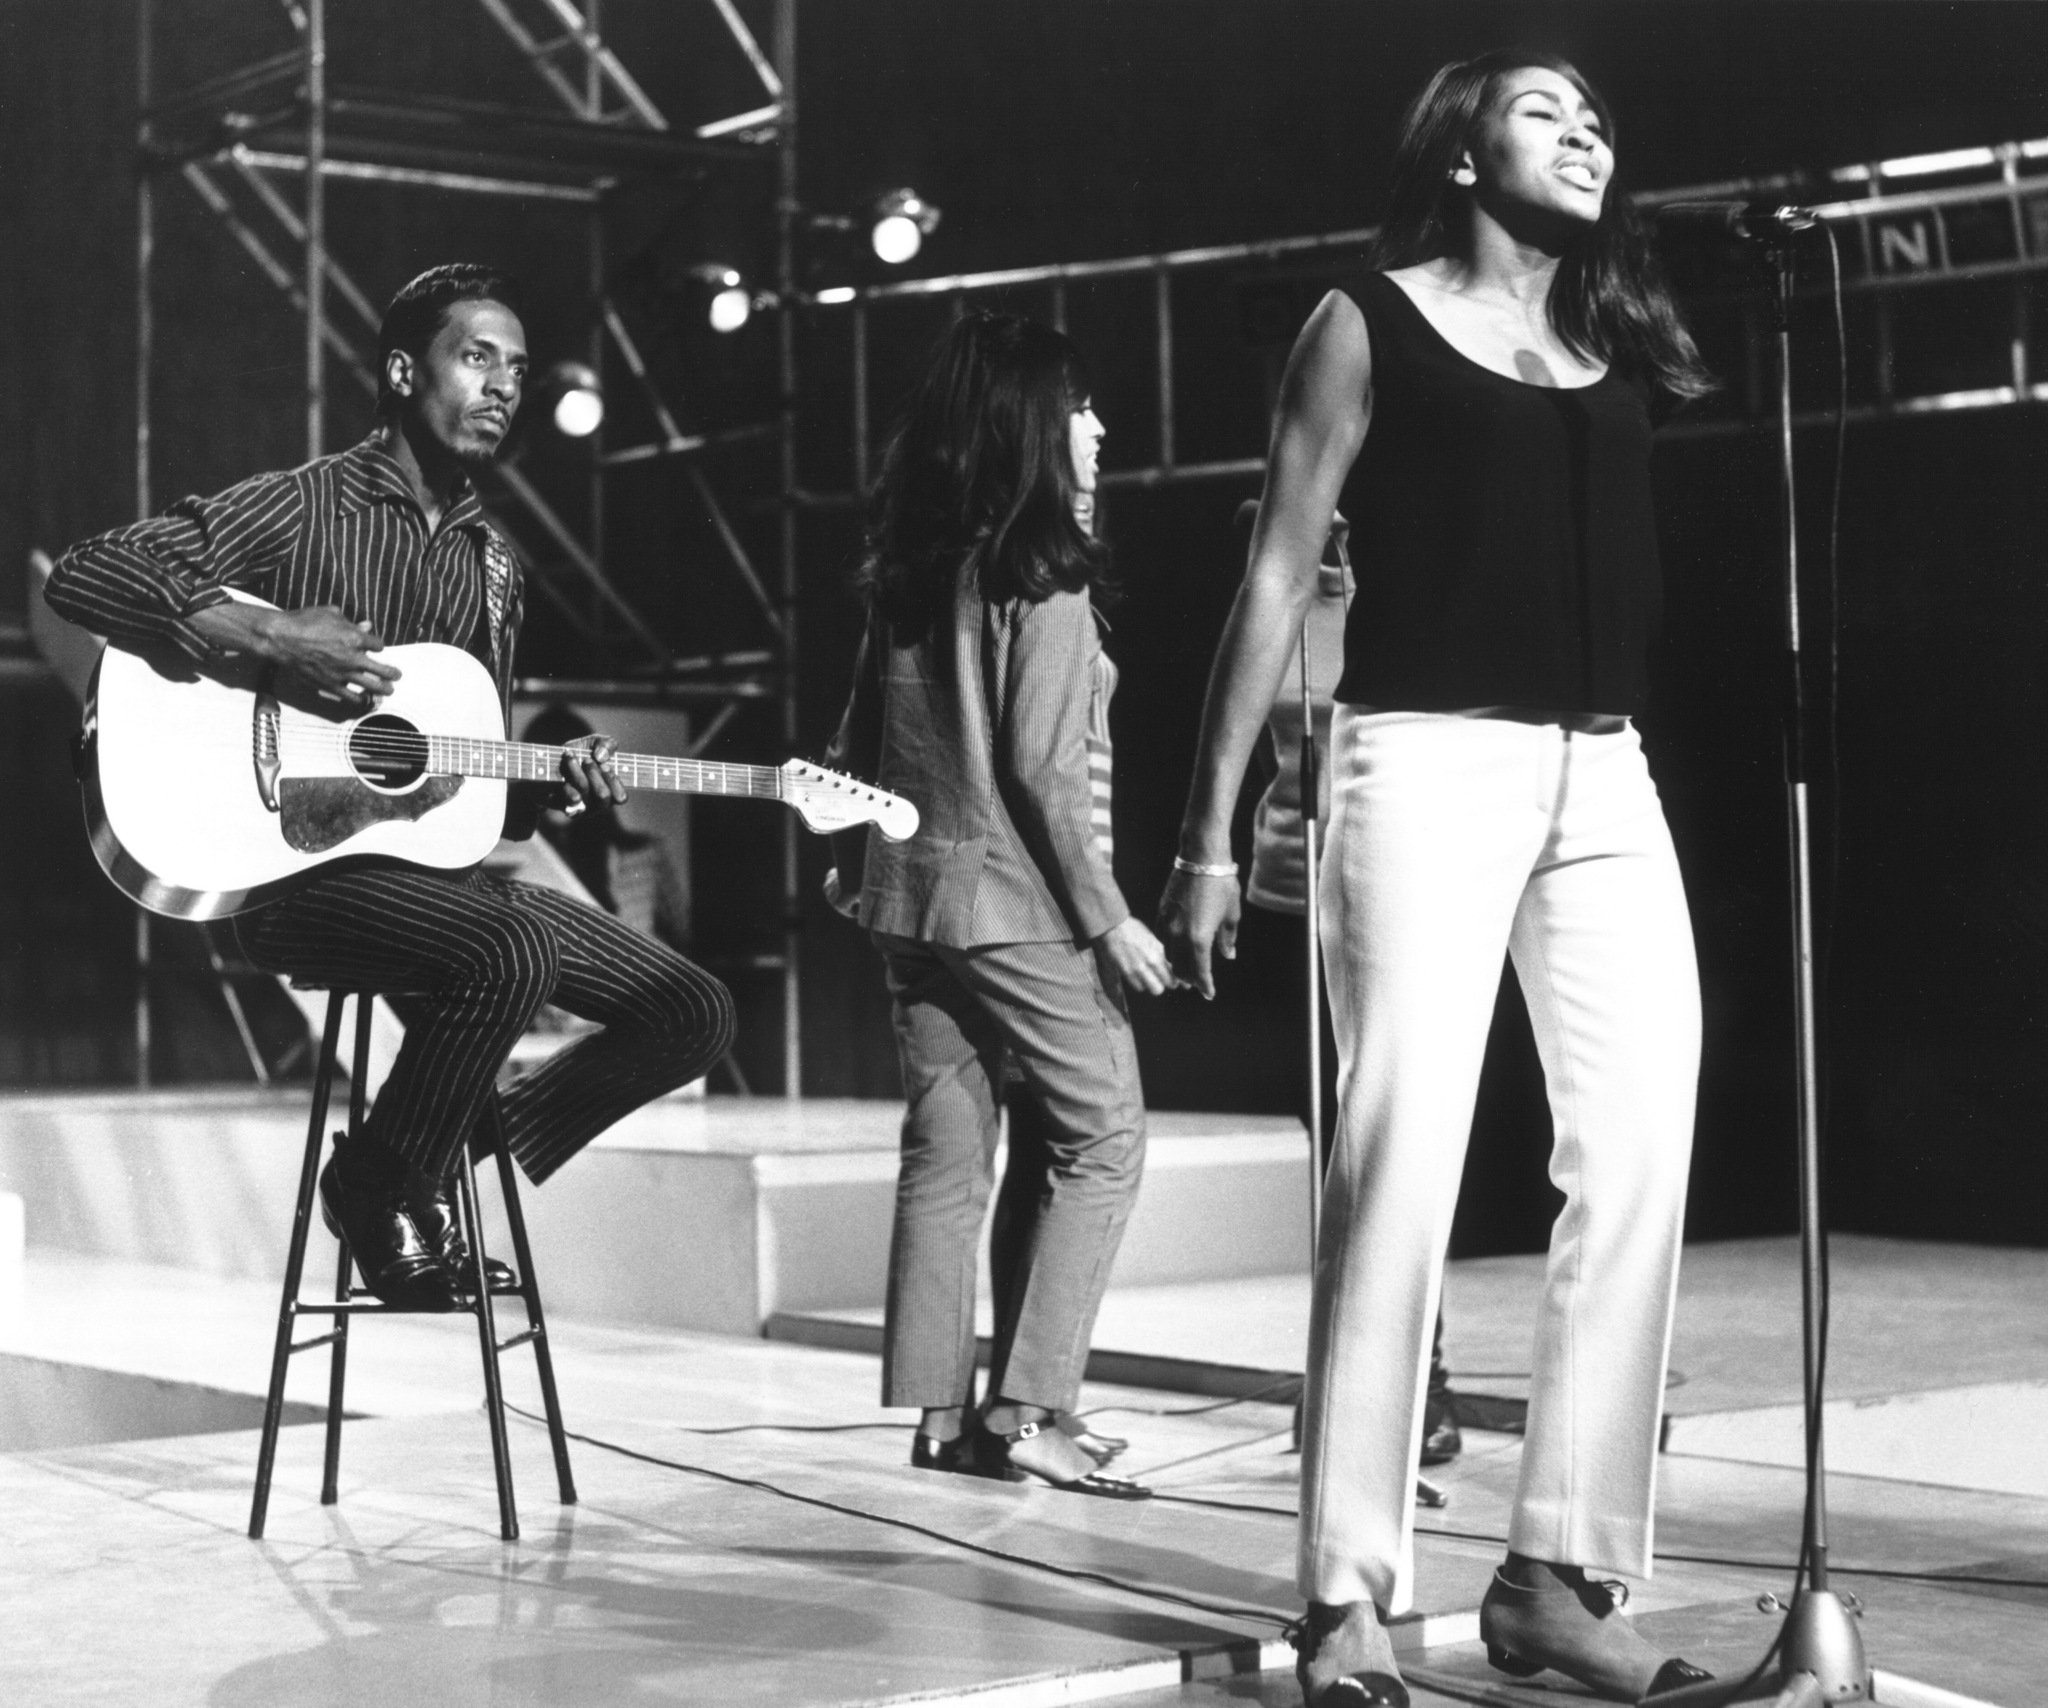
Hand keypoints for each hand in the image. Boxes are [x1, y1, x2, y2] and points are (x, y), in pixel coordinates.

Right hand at [255, 605, 400, 705]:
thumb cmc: (304, 621)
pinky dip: (361, 699)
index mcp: (354, 638)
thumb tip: (366, 626)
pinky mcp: (330, 685)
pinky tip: (364, 699)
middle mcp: (353, 658)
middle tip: (396, 675)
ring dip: (384, 689)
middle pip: (384, 671)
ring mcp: (343, 674)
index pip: (379, 645)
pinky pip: (352, 697)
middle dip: (393, 674)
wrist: (281, 638)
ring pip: (373, 687)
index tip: (375, 646)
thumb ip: (350, 622)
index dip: (377, 646)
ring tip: (389, 690)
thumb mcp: (330, 614)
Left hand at [559, 732, 625, 814]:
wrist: (548, 762)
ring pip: (583, 793)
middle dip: (594, 773)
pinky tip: (562, 771)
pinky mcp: (564, 807)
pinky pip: (568, 798)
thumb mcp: (594, 743)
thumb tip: (602, 757)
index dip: (614, 781)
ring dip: (576, 772)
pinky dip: (565, 781)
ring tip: (569, 757)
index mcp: (611, 791)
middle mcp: (598, 804)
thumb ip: (607, 744)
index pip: (621, 797)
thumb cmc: (578, 754)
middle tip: (586, 760)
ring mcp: (581, 808)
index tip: (605, 765)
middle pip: (603, 795)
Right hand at [1095, 916, 1174, 996]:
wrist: (1113, 926)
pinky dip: (1141, 984)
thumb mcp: (1153, 939)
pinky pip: (1139, 987)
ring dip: (1154, 985)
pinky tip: (1139, 976)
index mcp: (1159, 951)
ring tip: (1152, 978)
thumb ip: (1163, 953)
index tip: (1184, 984)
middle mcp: (1151, 962)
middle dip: (1168, 983)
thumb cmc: (1134, 929)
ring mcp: (1138, 969)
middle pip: (1168, 985)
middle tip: (1166, 979)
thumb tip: (1172, 966)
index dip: (1180, 981)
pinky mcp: (1126, 973)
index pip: (1176, 973)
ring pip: (1155, 990)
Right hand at [1157, 864, 1240, 999]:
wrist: (1201, 859)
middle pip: (1181, 968)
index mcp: (1200, 938)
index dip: (1205, 985)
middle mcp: (1180, 935)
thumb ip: (1227, 938)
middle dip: (1191, 979)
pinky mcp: (1162, 912)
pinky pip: (1162, 938)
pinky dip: (1170, 948)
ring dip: (1178, 965)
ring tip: (1187, 969)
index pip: (1201, 971)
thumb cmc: (1222, 885)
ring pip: (1169, 955)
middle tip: (1198, 984)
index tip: (1209, 994)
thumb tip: (1228, 954)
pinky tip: (1176, 948)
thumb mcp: (1231, 914)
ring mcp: (1168, 924)